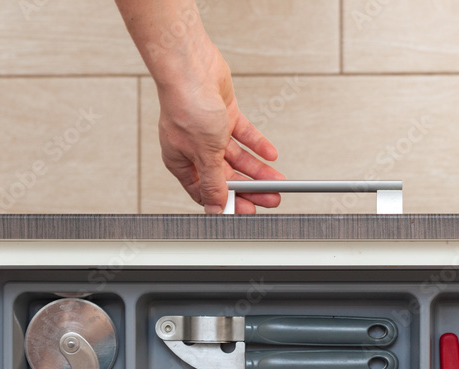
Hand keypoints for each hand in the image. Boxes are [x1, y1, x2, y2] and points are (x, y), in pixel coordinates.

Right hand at [155, 36, 283, 213]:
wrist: (191, 67)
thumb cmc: (187, 106)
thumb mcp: (204, 153)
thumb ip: (212, 182)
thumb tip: (216, 207)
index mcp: (181, 161)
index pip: (206, 191)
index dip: (228, 202)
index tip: (248, 210)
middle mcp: (194, 148)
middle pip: (226, 175)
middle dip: (249, 187)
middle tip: (270, 198)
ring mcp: (210, 131)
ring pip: (238, 157)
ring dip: (258, 169)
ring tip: (277, 180)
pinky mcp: (225, 115)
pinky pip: (245, 135)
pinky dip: (258, 144)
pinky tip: (271, 155)